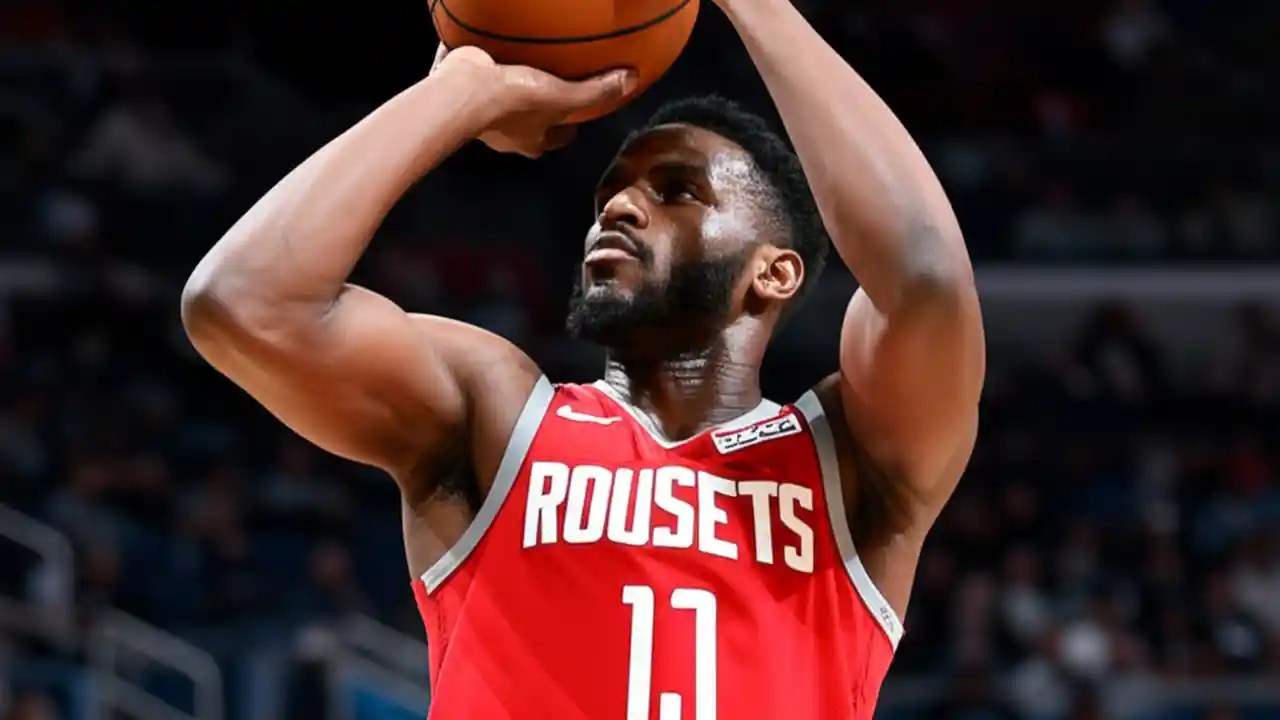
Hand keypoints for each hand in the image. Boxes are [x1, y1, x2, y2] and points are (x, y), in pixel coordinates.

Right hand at [431, 44, 635, 157]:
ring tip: (525, 69)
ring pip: (502, 105)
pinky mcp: (465, 92)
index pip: (556, 139)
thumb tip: (630, 80)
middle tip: (551, 90)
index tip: (577, 116)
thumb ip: (596, 91)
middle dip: (539, 111)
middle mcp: (507, 133)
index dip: (568, 129)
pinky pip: (478, 80)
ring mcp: (483, 114)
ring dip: (511, 91)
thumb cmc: (515, 102)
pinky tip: (493, 52)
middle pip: (529, 124)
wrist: (465, 90)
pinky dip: (485, 69)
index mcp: (532, 140)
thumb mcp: (564, 98)